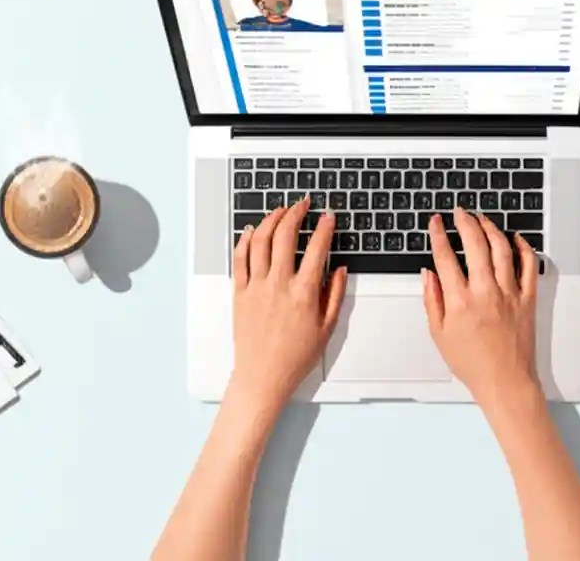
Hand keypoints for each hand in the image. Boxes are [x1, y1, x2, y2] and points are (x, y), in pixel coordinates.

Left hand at [229, 198, 347, 406]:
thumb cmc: (294, 357)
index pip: (317, 249)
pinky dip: (245, 240)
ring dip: (271, 219)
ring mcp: (256, 287)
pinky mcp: (240, 292)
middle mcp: (279, 285)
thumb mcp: (326, 328)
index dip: (325, 227)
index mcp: (304, 294)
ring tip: (280, 210)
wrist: (262, 375)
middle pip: (285, 235)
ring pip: (261, 241)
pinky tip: (252, 230)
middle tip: (303, 205)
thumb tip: (339, 269)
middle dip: (296, 213)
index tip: (328, 217)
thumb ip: (335, 295)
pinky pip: (240, 258)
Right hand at [422, 208, 540, 408]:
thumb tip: (428, 274)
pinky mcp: (528, 299)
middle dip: (465, 222)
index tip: (436, 223)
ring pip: (502, 249)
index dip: (438, 235)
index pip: (445, 257)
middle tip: (460, 213)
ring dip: (491, 228)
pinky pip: (529, 266)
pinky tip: (515, 238)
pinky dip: (523, 248)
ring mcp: (509, 294)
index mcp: (459, 302)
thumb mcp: (438, 333)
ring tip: (482, 219)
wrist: (505, 381)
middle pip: (476, 245)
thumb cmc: (471, 363)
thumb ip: (431, 300)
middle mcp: (485, 293)